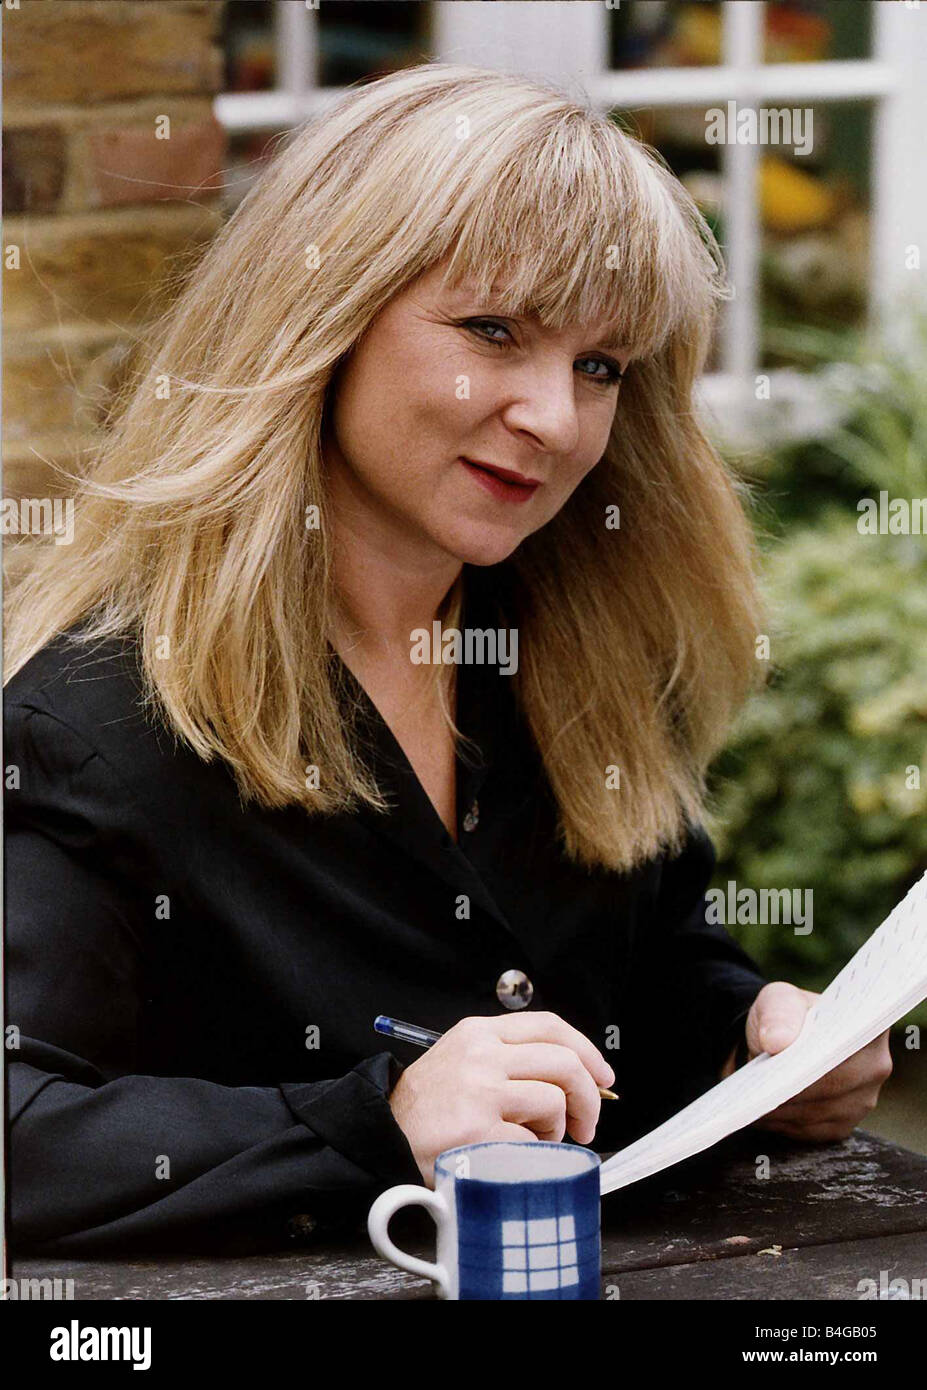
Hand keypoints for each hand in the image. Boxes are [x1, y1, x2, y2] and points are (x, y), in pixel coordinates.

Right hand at [387, 1011, 615, 1186]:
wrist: (383, 1134)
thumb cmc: (428, 1105)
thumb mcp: (464, 1058)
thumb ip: (511, 1057)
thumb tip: (577, 1074)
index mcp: (480, 1032)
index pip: (550, 1026)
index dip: (587, 1051)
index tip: (604, 1075)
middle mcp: (482, 1055)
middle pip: (563, 1062)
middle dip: (589, 1097)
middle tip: (587, 1122)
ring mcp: (480, 1091)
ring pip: (553, 1101)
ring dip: (558, 1128)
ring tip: (538, 1139)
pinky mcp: (478, 1130)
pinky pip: (533, 1141)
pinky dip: (534, 1153)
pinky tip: (515, 1154)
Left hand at [724, 981, 892, 1141]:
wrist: (783, 1040)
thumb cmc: (785, 1017)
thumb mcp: (777, 999)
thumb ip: (778, 1013)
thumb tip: (776, 1042)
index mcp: (868, 1027)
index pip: (845, 1050)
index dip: (815, 1063)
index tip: (785, 1069)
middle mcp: (875, 1067)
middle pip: (832, 1087)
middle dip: (792, 1091)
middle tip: (758, 1091)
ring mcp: (863, 1100)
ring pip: (818, 1113)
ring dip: (784, 1111)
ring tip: (752, 1101)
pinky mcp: (843, 1125)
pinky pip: (812, 1131)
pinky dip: (783, 1124)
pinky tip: (761, 1113)